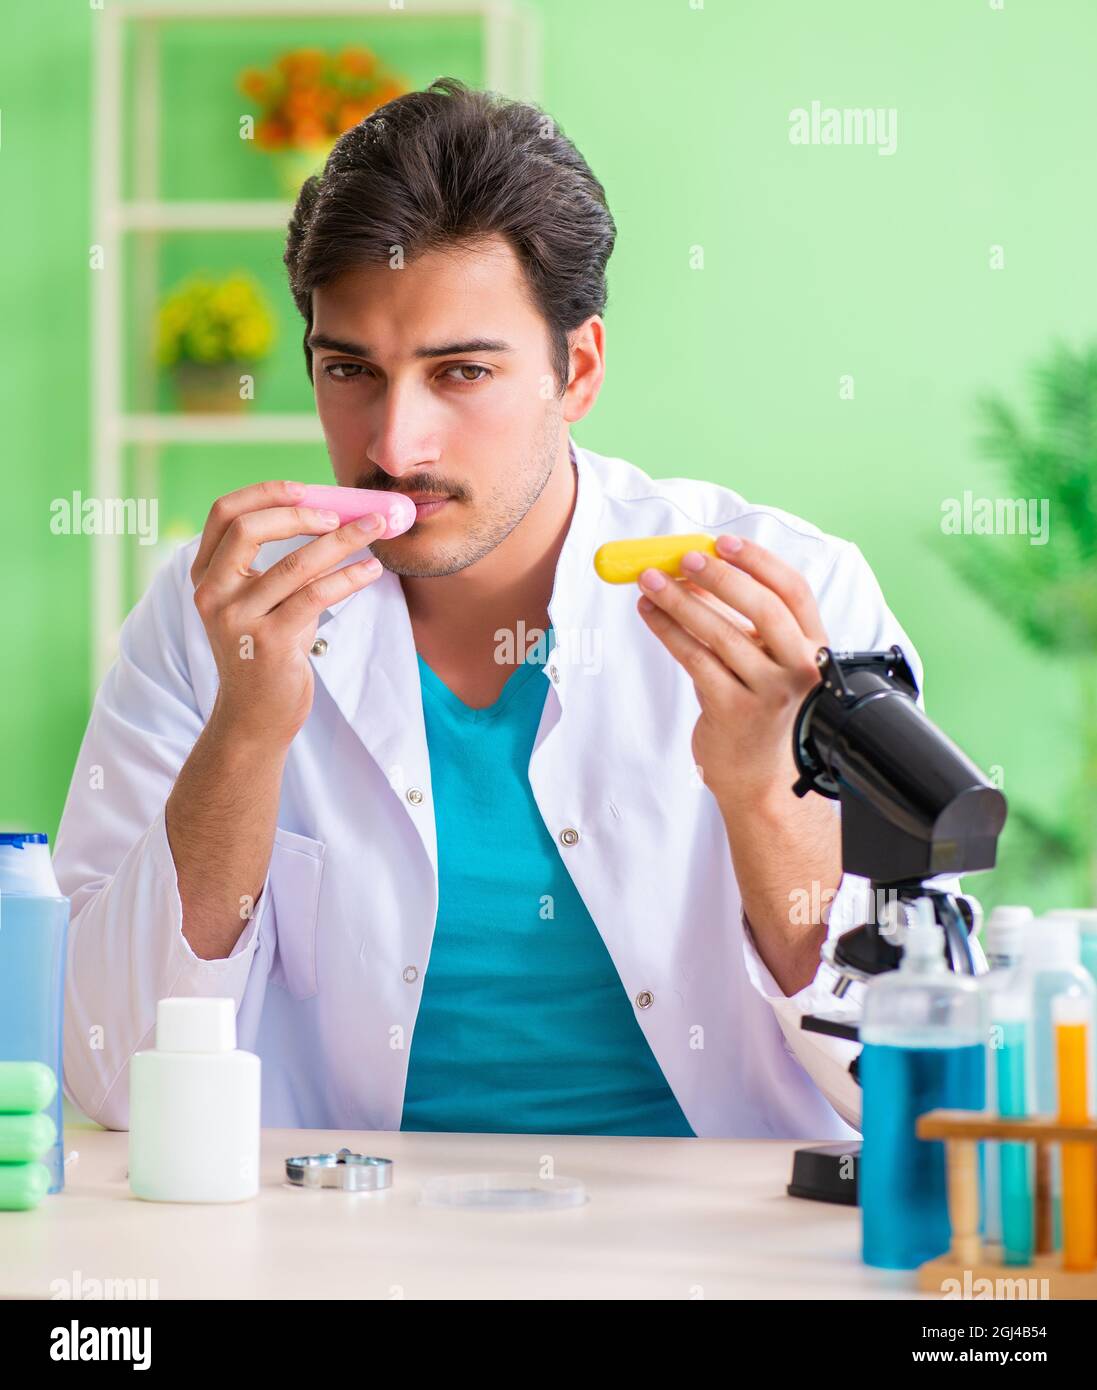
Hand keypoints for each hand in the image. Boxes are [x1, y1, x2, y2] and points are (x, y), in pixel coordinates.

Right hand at [190, 480, 386, 745]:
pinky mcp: (269, 642)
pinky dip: (349, 577)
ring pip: (293, 564)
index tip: (307, 489)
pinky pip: (315, 596)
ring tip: (375, 530)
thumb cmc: (267, 652)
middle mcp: (212, 594)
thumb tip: (333, 518)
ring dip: (341, 541)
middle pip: (248, 529)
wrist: (255, 717)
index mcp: (205, 575)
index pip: (224, 514)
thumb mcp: (262, 602)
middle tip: (342, 514)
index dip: (266, 493)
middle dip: (301, 513)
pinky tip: (372, 570)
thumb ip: (278, 565)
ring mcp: (237, 619)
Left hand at [635, 533, 826, 807]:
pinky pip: (696, 661)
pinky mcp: (734, 711)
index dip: (760, 562)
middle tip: (682, 559)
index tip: (723, 542)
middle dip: (719, 578)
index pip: (795, 592)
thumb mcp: (765, 659)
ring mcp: (769, 693)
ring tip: (649, 581)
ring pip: (720, 635)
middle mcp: (799, 669)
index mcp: (813, 646)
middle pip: (763, 610)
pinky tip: (650, 613)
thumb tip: (693, 567)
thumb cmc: (757, 704)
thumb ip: (742, 617)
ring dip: (679, 601)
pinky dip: (669, 631)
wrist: (756, 775)